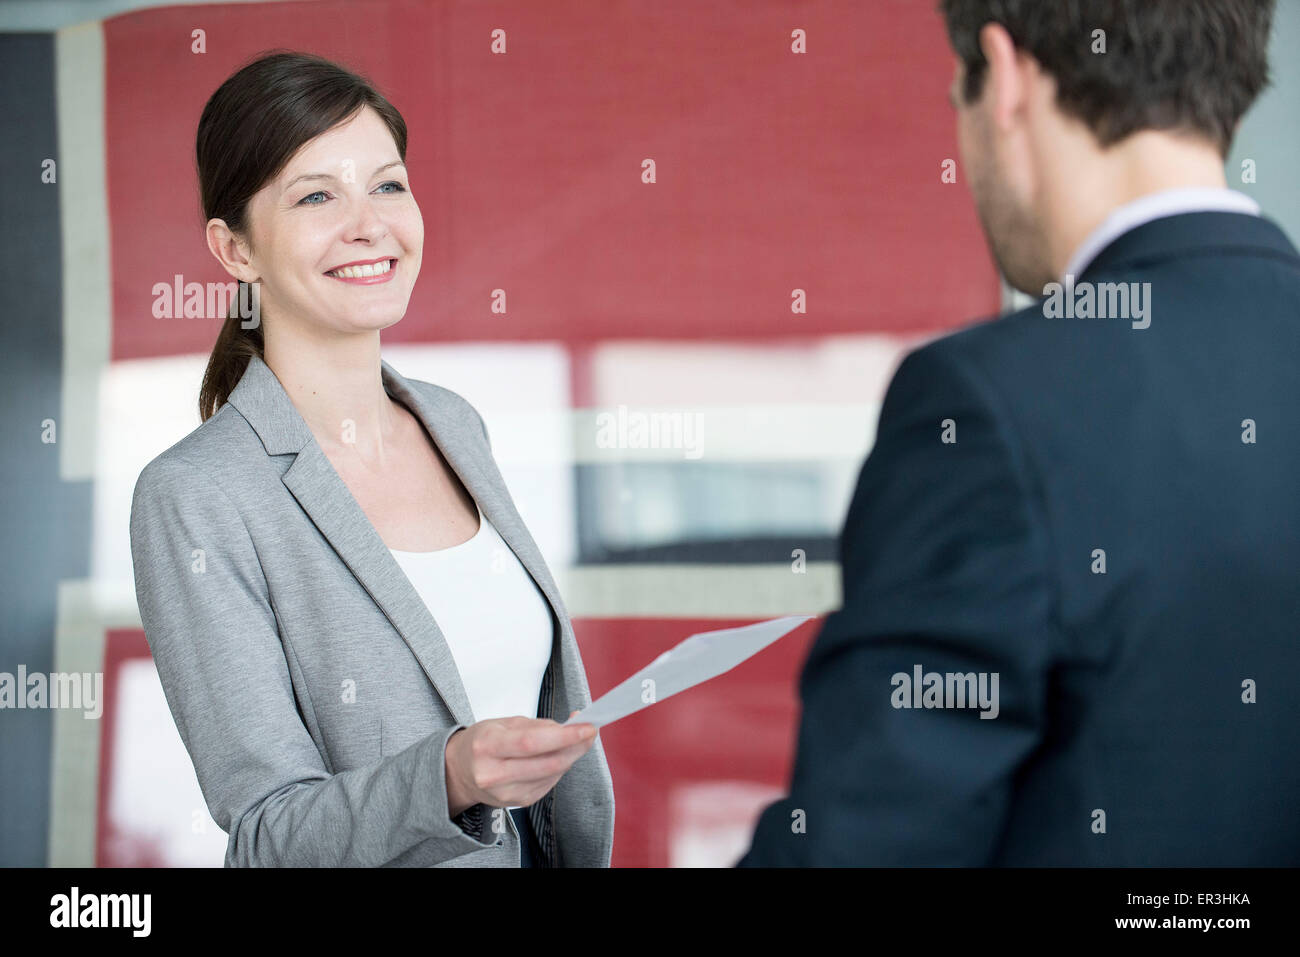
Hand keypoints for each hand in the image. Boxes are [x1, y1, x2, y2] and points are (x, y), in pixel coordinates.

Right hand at [444, 711, 595, 817]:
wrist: (459, 772)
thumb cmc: (481, 742)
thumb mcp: (502, 723)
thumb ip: (537, 725)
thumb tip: (570, 727)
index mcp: (487, 746)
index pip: (532, 743)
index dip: (564, 736)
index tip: (587, 727)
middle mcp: (493, 774)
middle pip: (547, 763)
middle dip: (575, 746)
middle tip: (590, 731)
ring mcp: (505, 793)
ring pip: (552, 775)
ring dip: (570, 756)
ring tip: (576, 740)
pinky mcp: (518, 803)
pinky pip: (549, 784)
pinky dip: (559, 768)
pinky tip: (557, 757)